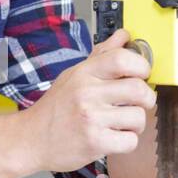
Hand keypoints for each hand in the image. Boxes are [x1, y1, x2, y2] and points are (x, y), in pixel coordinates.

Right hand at [19, 28, 156, 173]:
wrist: (30, 139)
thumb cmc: (55, 108)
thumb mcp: (74, 75)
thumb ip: (102, 55)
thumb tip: (123, 35)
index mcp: (84, 73)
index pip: (123, 59)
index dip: (141, 66)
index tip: (141, 75)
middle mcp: (87, 93)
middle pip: (139, 89)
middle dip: (146, 99)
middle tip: (138, 103)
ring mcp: (91, 118)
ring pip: (138, 117)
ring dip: (136, 124)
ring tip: (121, 124)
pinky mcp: (95, 142)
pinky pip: (130, 141)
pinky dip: (127, 142)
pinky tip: (114, 138)